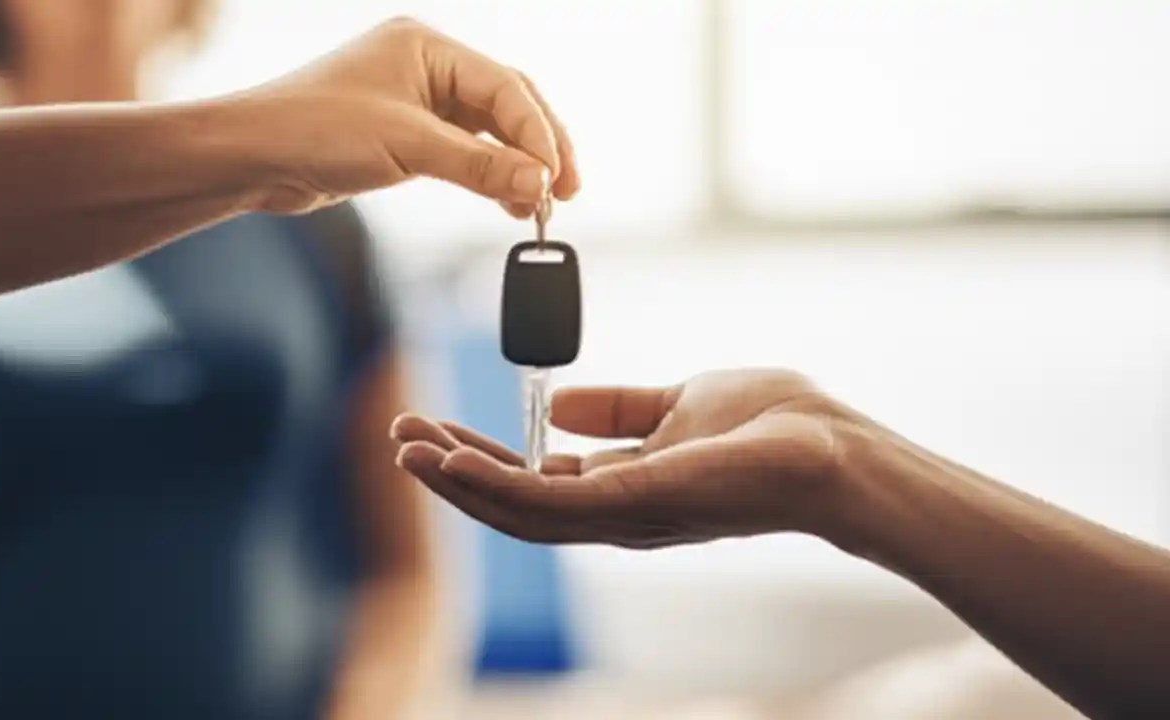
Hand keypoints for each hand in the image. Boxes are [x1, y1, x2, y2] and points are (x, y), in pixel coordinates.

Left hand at [240, 17, 579, 216]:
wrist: (252, 157)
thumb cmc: (314, 132)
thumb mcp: (406, 147)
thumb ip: (477, 166)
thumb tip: (538, 184)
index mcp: (427, 46)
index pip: (505, 86)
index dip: (538, 134)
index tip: (556, 178)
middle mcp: (426, 65)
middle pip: (506, 104)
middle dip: (539, 148)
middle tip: (567, 191)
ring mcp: (416, 99)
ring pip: (487, 131)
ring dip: (516, 166)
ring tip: (541, 205)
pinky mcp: (404, 133)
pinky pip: (462, 151)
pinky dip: (486, 176)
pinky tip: (506, 203)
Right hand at [390, 369, 855, 548]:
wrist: (833, 450)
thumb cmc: (774, 427)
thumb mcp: (679, 401)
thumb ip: (620, 410)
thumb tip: (559, 404)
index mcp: (622, 488)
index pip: (534, 479)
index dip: (481, 456)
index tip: (436, 427)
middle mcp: (613, 513)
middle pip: (514, 499)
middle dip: (455, 471)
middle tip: (402, 436)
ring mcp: (620, 517)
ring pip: (516, 509)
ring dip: (457, 480)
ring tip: (406, 447)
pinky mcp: (631, 507)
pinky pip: (544, 503)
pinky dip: (491, 486)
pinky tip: (450, 461)